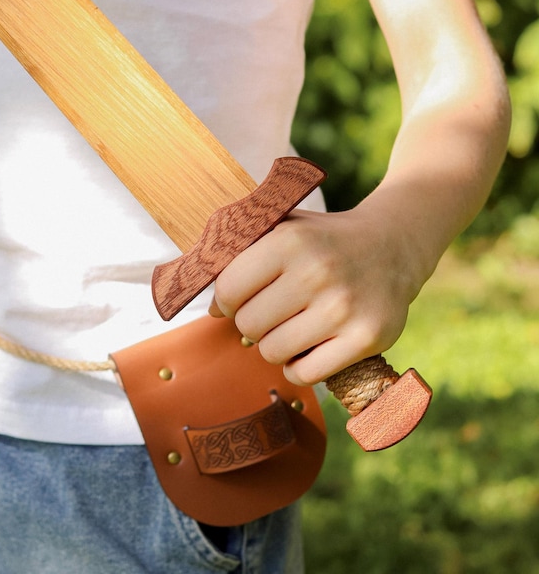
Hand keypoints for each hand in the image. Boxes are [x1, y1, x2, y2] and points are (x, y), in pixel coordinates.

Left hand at [211, 208, 418, 386]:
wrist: (392, 245)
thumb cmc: (321, 240)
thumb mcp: (282, 227)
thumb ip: (239, 256)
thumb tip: (210, 310)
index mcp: (290, 239)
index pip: (228, 290)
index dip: (225, 300)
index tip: (237, 298)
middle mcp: (317, 272)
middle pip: (248, 325)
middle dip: (251, 323)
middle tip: (269, 311)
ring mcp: (345, 308)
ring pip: (273, 353)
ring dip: (274, 345)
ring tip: (290, 325)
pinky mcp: (367, 338)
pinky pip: (305, 374)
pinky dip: (298, 366)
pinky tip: (307, 345)